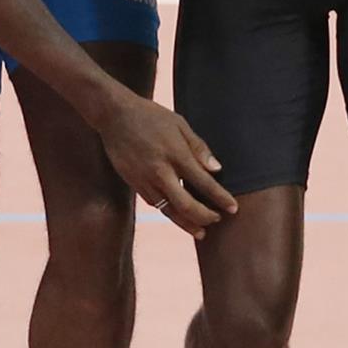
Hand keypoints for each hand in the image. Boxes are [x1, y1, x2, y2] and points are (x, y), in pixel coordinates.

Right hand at [94, 96, 236, 236]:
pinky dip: (169, 212)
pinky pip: (155, 203)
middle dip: (205, 216)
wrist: (114, 116)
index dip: (221, 198)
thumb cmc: (150, 116)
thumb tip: (216, 169)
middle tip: (217, 219)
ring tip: (201, 232)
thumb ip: (198, 147)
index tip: (233, 208)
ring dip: (187, 223)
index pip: (204, 183)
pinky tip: (179, 215)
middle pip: (186, 205)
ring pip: (169, 210)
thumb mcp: (179, 124)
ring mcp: (145, 180)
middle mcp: (160, 171)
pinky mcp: (134, 184)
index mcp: (175, 154)